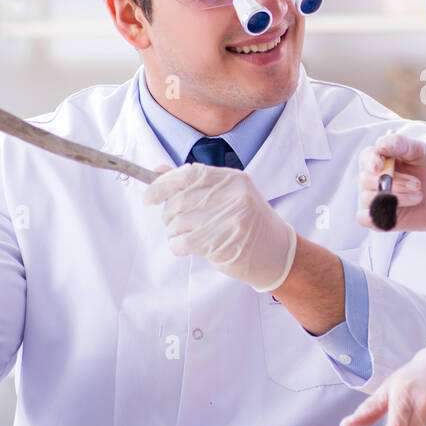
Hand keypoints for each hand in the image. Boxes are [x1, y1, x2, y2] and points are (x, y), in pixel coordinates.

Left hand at [143, 163, 296, 291]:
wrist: (277, 253)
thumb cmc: (248, 224)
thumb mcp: (227, 196)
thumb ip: (195, 184)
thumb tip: (158, 171)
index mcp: (233, 179)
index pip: (188, 174)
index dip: (162, 184)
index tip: (148, 197)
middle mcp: (233, 195)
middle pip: (179, 200)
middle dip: (168, 215)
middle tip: (174, 223)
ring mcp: (230, 219)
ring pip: (177, 223)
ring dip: (174, 233)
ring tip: (189, 237)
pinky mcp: (223, 242)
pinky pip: (182, 242)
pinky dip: (178, 246)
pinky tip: (189, 247)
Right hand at [356, 131, 425, 239]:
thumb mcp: (423, 153)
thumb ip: (403, 144)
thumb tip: (381, 143)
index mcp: (382, 158)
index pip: (366, 157)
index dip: (370, 161)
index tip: (379, 166)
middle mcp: (373, 178)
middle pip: (366, 179)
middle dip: (394, 183)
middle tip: (418, 184)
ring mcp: (374, 198)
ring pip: (369, 199)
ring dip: (396, 198)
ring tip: (419, 196)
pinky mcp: (378, 217)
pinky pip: (365, 218)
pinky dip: (376, 215)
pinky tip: (396, 212)